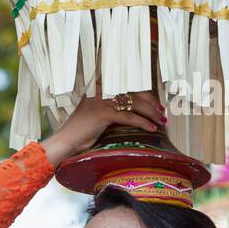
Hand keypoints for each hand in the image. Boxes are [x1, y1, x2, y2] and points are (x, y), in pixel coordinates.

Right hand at [41, 86, 164, 166]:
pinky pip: (128, 116)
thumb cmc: (82, 131)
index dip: (145, 94)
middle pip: (134, 93)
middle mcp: (101, 90)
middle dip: (151, 103)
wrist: (66, 141)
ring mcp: (101, 100)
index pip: (128, 86)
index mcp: (100, 87)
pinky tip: (152, 127)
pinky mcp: (103, 113)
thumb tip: (136, 111)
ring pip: (134, 104)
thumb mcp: (98, 115)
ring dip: (151, 113)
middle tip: (162, 112)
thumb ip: (113, 108)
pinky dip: (142, 122)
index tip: (156, 103)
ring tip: (161, 120)